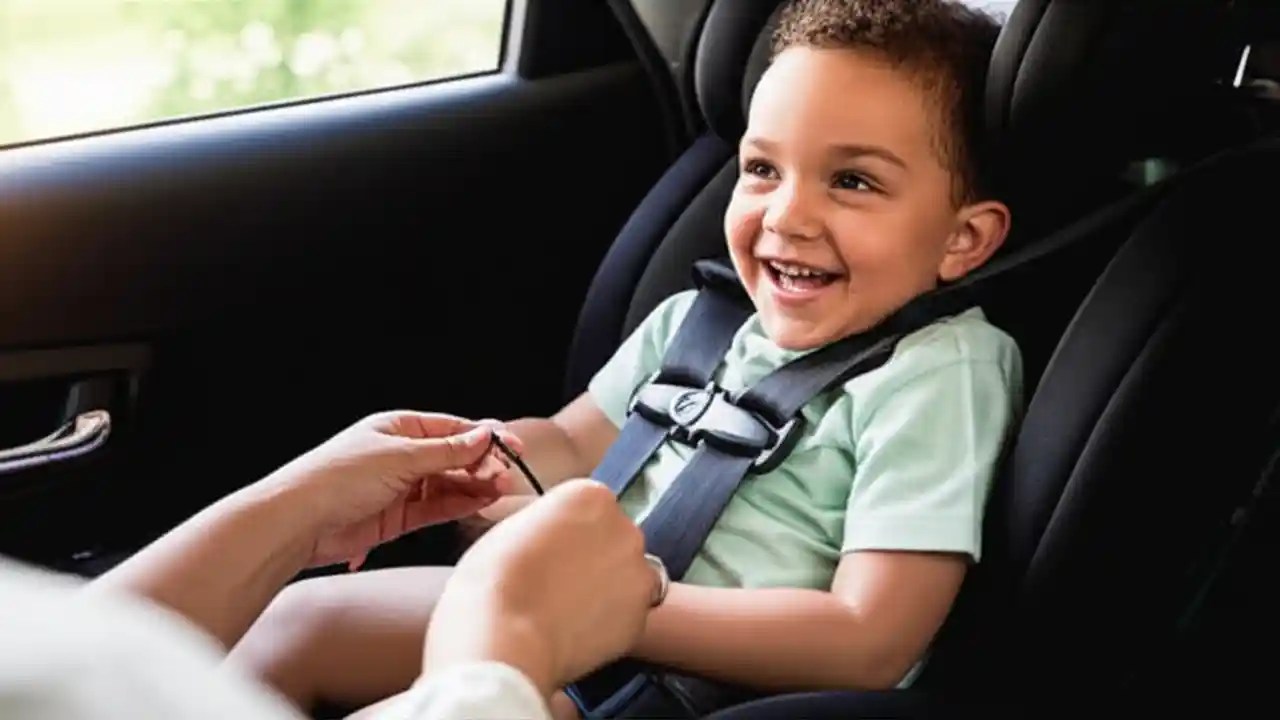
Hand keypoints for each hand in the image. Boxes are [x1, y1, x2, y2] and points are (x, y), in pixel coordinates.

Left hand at [265, 411, 524, 569]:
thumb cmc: (338, 478)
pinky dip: (460, 505)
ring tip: (501, 490)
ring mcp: (400, 487)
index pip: (452, 429)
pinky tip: (481, 503)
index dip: (484, 437)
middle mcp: (401, 455)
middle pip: (454, 457)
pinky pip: (437, 507)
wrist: (299, 522)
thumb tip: (484, 436)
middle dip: (483, 464)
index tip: (512, 447)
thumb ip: (447, 452)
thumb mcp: (400, 457)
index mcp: (398, 428)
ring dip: (476, 486)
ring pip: (449, 484)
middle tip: (507, 474)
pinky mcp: (398, 517)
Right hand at [423, 479, 659, 697]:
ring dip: (607, 588)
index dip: (567, 530)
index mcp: (591, 496)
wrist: (505, 637)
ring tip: (569, 609)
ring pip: (627, 577)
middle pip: (614, 538)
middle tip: (559, 581)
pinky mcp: (640, 617)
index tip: (550, 549)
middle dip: (594, 556)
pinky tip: (577, 631)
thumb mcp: (511, 527)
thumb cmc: (493, 580)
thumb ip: (546, 524)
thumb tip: (549, 536)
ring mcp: (638, 574)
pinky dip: (610, 623)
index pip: (589, 506)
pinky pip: (627, 616)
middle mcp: (624, 528)